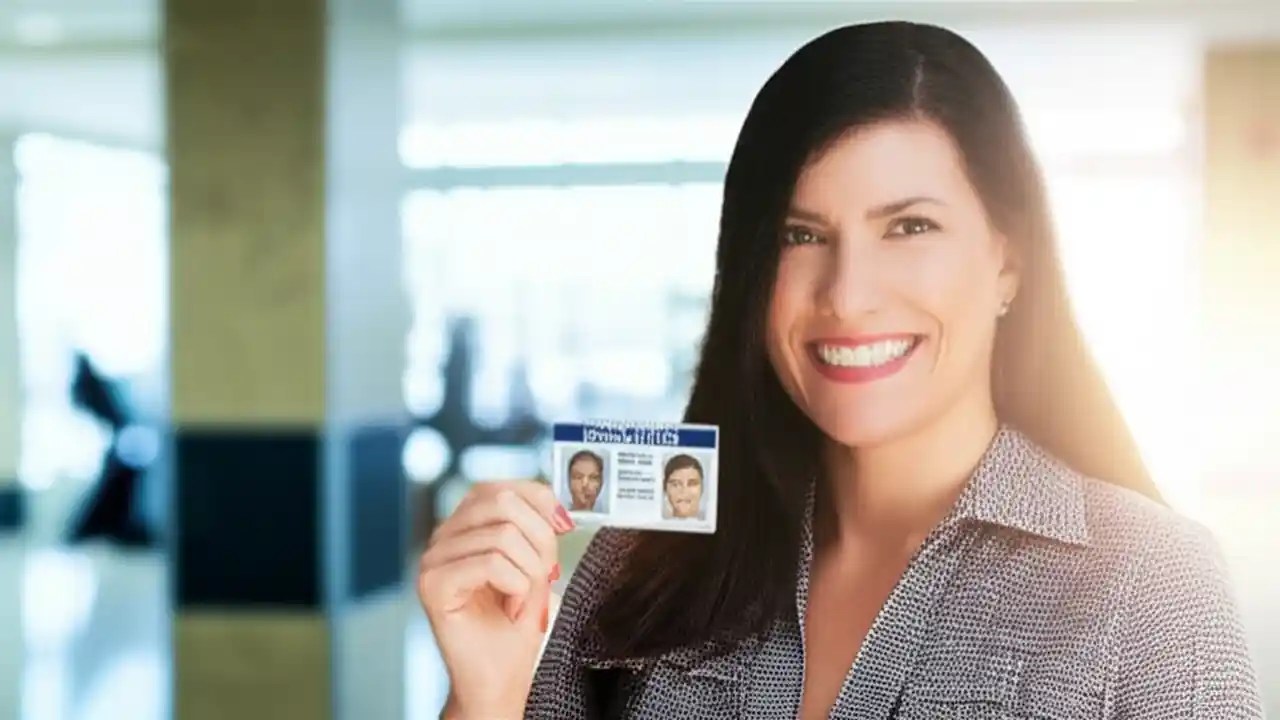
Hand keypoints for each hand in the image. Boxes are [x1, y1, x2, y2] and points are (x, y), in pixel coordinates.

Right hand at [419, 480, 574, 717]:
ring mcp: (433, 559)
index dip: (540, 500)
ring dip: (530, 572)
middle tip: (546, 575)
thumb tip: (557, 506)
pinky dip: (516, 587)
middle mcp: (444, 536)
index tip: (565, 526)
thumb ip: (536, 529)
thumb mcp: (534, 565)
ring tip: (524, 600)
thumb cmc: (515, 626)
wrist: (498, 680)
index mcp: (466, 525)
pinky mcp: (432, 585)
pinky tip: (511, 609)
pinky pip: (492, 563)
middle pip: (504, 504)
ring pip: (503, 535)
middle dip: (540, 540)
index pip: (503, 488)